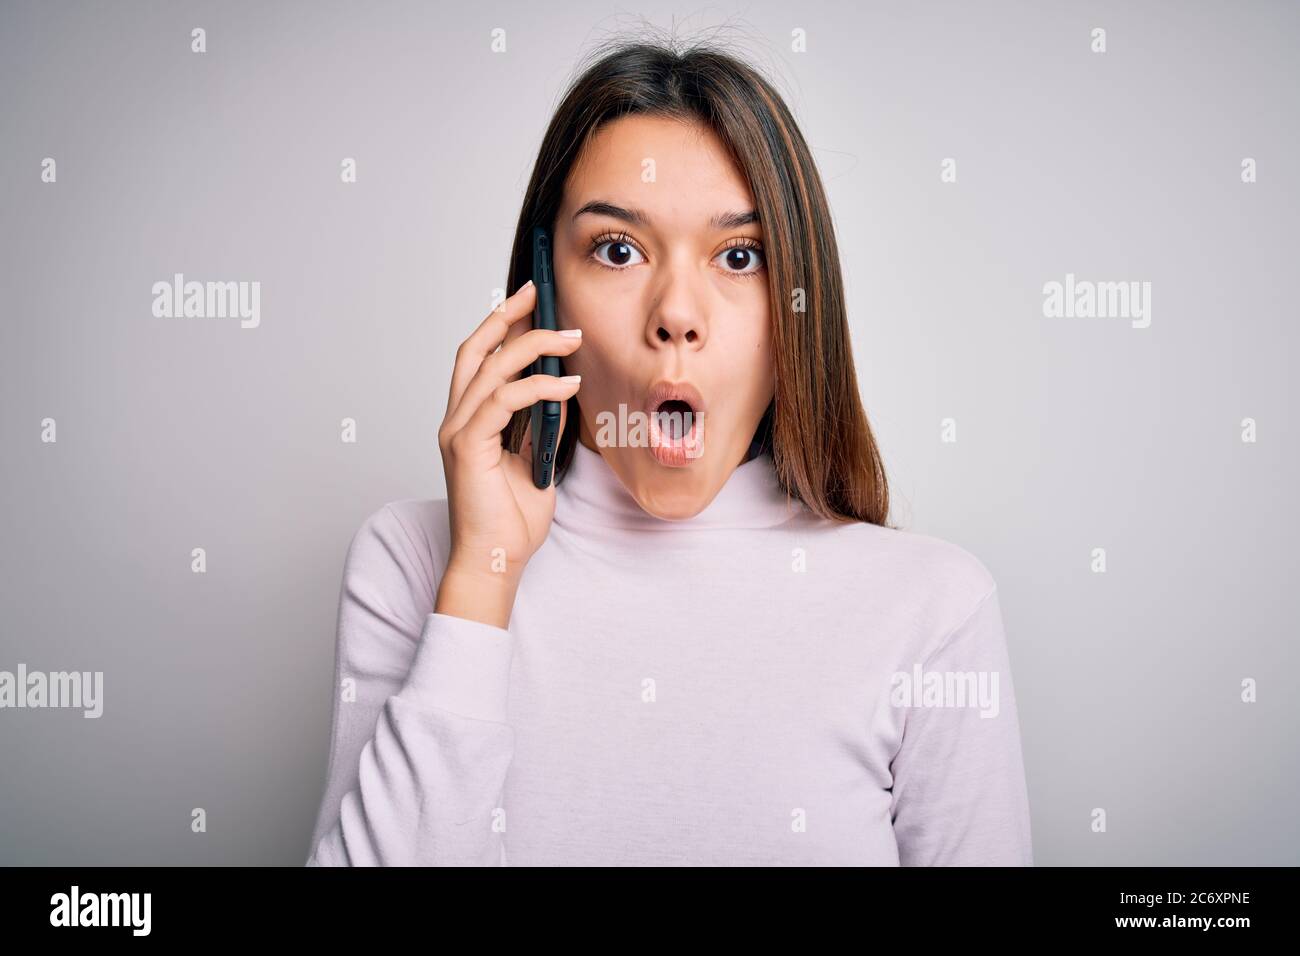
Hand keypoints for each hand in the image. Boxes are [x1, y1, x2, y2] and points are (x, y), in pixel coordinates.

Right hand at [435, 281, 581, 623]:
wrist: (495, 561)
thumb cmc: (511, 521)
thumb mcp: (535, 462)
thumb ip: (540, 426)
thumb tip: (561, 390)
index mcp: (469, 421)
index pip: (480, 359)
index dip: (501, 325)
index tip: (531, 300)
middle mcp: (456, 419)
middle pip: (475, 350)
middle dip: (507, 316)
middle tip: (539, 292)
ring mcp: (458, 431)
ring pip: (492, 368)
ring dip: (535, 347)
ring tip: (572, 340)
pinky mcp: (467, 446)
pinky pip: (504, 400)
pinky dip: (538, 387)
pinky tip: (568, 386)